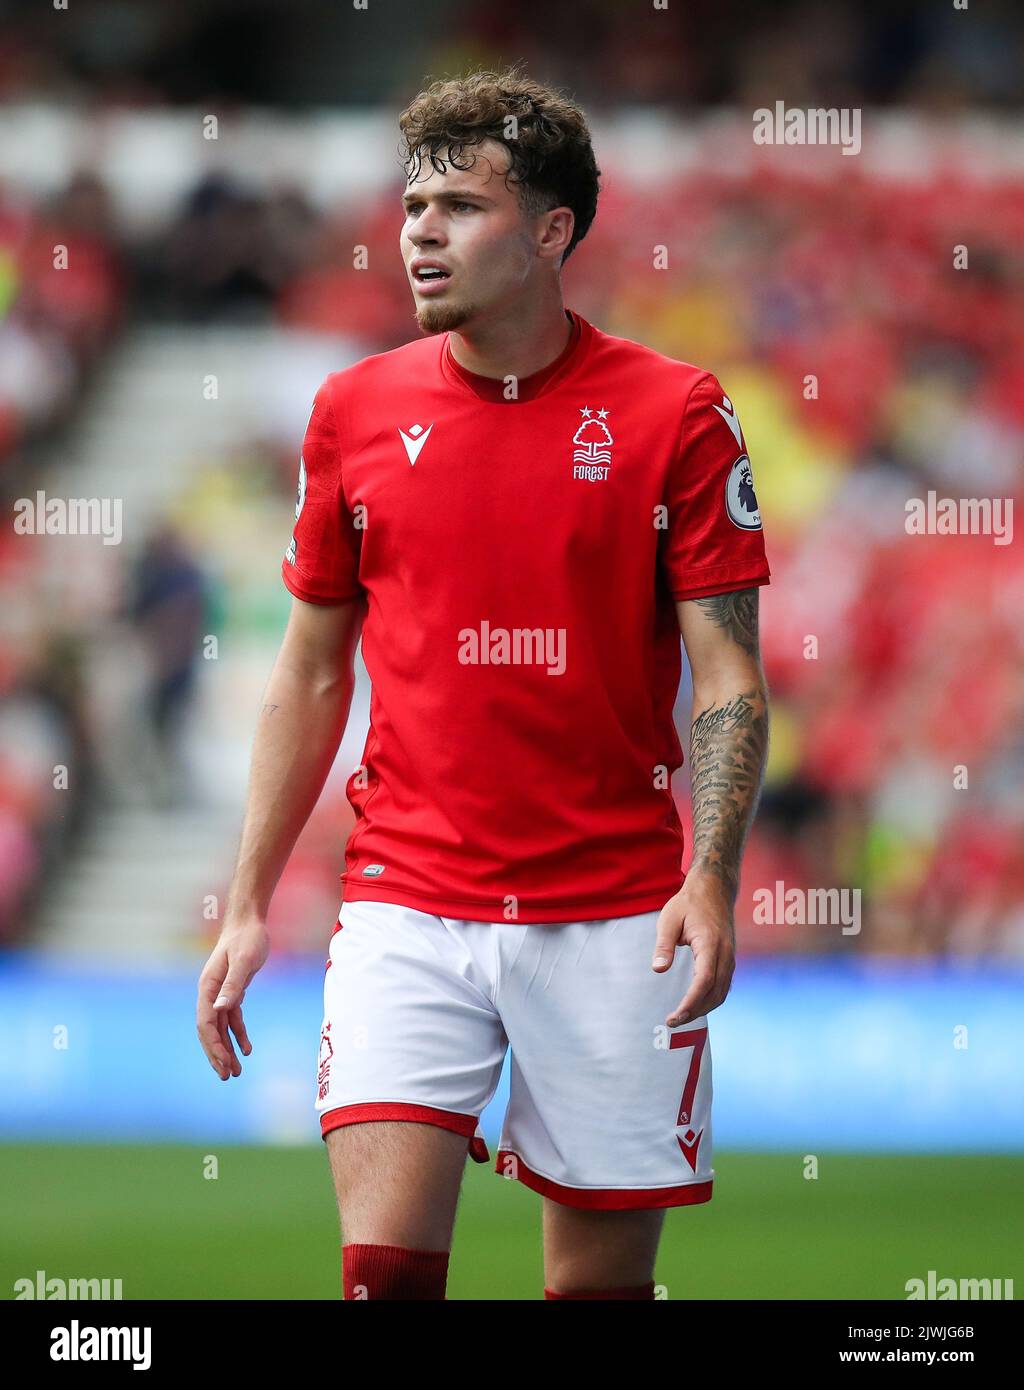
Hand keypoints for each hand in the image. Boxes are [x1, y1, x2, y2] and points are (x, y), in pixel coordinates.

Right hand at [196, 917, 269, 1079]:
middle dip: (217, 1055)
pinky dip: (238, 1034)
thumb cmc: (247, 938)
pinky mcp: (232, 992)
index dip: (214, 1045)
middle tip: (227, 1077)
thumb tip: (220, 1008)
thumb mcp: (243, 960)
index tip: (225, 1063)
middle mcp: (210, 993)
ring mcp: (220, 993)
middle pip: (209, 1031)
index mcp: (207, 987)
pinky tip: (247, 1049)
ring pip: (220, 1028)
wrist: (250, 922)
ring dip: (227, 1049)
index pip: (206, 1023)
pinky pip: (232, 1019)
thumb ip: (232, 985)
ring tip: (236, 1071)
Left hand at [651, 869, 735, 1027]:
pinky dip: (711, 999)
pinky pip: (724, 986)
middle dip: (695, 1011)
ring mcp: (730, 957)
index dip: (690, 1003)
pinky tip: (696, 1005)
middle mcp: (725, 954)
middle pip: (715, 992)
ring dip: (703, 1008)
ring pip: (721, 992)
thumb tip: (658, 970)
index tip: (674, 1016)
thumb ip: (664, 945)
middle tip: (672, 1022)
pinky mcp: (729, 959)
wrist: (714, 889)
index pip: (704, 981)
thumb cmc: (688, 903)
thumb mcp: (669, 919)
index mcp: (710, 944)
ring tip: (681, 1017)